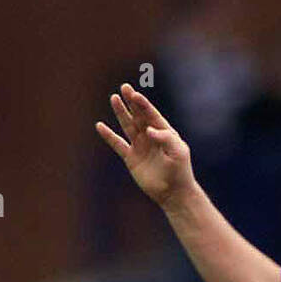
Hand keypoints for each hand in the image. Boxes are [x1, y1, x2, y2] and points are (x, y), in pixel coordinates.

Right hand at [95, 83, 195, 208]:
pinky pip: (118, 144)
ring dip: (121, 113)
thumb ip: (166, 138)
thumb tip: (149, 130)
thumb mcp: (178, 152)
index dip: (143, 104)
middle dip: (131, 102)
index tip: (135, 95)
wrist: (174, 194)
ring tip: (114, 98)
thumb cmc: (180, 171)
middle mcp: (150, 136)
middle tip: (124, 88)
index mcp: (164, 132)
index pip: (151, 114)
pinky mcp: (131, 158)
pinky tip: (100, 126)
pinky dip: (109, 136)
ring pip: (128, 126)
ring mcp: (140, 146)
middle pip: (138, 115)